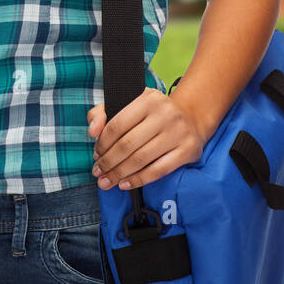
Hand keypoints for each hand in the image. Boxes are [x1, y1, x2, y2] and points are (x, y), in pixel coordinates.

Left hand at [87, 89, 206, 191]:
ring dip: (120, 174)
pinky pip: (158, 170)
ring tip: (107, 182)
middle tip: (98, 173)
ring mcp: (178, 132)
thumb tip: (92, 131)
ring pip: (141, 159)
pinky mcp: (188, 150)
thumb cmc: (152, 113)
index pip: (117, 124)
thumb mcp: (129, 103)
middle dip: (109, 162)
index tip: (96, 154)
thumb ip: (103, 113)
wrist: (190, 118)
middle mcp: (165, 114)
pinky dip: (139, 180)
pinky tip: (125, 184)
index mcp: (147, 99)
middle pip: (128, 144)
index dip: (103, 143)